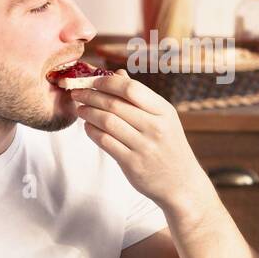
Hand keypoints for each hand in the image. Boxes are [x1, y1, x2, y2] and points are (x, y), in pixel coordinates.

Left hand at [70, 69, 207, 209]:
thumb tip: (117, 74)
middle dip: (91, 95)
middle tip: (77, 92)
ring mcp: (144, 146)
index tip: (92, 81)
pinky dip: (92, 131)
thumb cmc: (168, 145)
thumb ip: (140, 97)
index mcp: (164, 111)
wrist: (180, 183)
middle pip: (115, 104)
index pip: (131, 88)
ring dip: (88, 113)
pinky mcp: (132, 164)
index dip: (107, 82)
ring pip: (107, 122)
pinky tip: (88, 127)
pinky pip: (105, 142)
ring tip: (80, 109)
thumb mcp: (163, 118)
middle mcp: (155, 127)